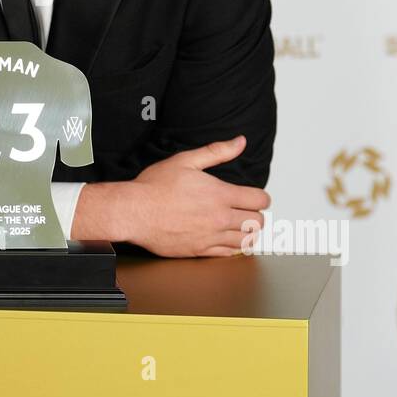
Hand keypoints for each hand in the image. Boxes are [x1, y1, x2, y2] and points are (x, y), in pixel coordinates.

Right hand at [117, 136, 268, 256]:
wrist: (134, 212)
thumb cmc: (154, 187)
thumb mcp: (186, 160)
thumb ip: (216, 151)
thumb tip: (239, 142)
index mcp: (219, 194)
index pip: (259, 200)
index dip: (262, 198)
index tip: (257, 197)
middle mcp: (219, 218)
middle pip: (257, 222)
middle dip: (256, 214)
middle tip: (248, 210)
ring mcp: (210, 237)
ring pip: (246, 240)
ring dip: (248, 232)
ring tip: (241, 225)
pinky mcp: (200, 251)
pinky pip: (229, 254)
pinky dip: (234, 247)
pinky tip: (228, 239)